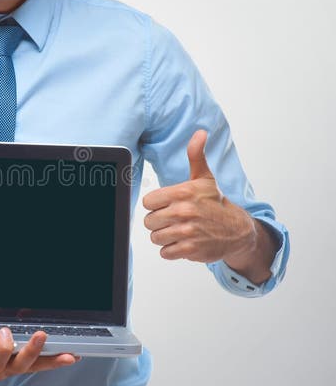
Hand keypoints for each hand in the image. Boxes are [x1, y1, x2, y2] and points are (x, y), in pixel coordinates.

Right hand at [0, 327, 79, 385]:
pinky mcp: (19, 364)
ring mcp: (12, 368)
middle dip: (32, 351)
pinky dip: (54, 360)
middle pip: (20, 364)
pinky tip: (70, 356)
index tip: (5, 333)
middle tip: (40, 335)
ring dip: (51, 360)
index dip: (2, 350)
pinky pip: (39, 364)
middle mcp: (1, 369)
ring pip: (34, 365)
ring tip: (69, 355)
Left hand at [142, 129, 255, 263]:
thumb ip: (196, 155)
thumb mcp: (205, 178)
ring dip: (165, 236)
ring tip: (179, 230)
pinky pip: (166, 252)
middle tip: (173, 219)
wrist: (236, 230)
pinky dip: (172, 250)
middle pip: (149, 221)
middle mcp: (183, 212)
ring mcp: (187, 232)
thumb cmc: (215, 203)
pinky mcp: (190, 249)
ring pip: (156, 237)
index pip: (148, 202)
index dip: (156, 205)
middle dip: (159, 222)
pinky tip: (183, 242)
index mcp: (183, 192)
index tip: (167, 205)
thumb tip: (200, 133)